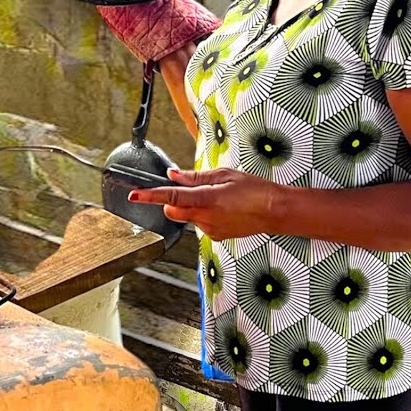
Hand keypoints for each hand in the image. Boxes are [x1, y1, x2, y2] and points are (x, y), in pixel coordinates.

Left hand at [128, 167, 286, 240]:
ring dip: (192, 207)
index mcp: (206, 199)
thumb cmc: (255, 190)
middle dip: (172, 201)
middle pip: (172, 210)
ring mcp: (210, 229)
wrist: (275, 212)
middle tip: (192, 189)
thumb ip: (195, 177)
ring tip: (218, 199)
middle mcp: (205, 217)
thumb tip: (174, 175)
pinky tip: (223, 209)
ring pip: (187, 217)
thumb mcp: (224, 175)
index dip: (150, 196)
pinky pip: (200, 223)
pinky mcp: (215, 236)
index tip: (134, 195)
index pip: (171, 197)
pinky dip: (204, 215)